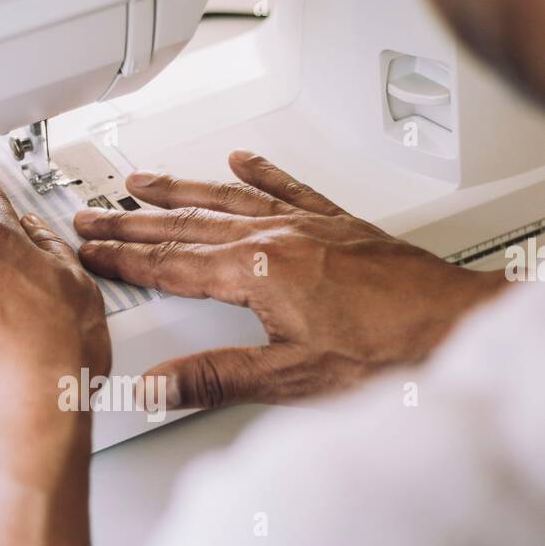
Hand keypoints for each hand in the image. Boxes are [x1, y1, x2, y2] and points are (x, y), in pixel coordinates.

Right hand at [75, 150, 508, 407]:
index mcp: (259, 273)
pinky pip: (288, 187)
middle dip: (135, 220)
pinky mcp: (338, 225)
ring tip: (143, 181)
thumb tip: (160, 386)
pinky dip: (258, 171)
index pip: (172, 263)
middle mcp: (279, 238)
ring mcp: (309, 226)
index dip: (124, 257)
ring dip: (180, 189)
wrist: (454, 326)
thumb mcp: (291, 379)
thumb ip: (217, 378)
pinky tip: (241, 159)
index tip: (91, 249)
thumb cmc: (389, 352)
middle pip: (189, 224)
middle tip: (95, 214)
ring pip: (229, 198)